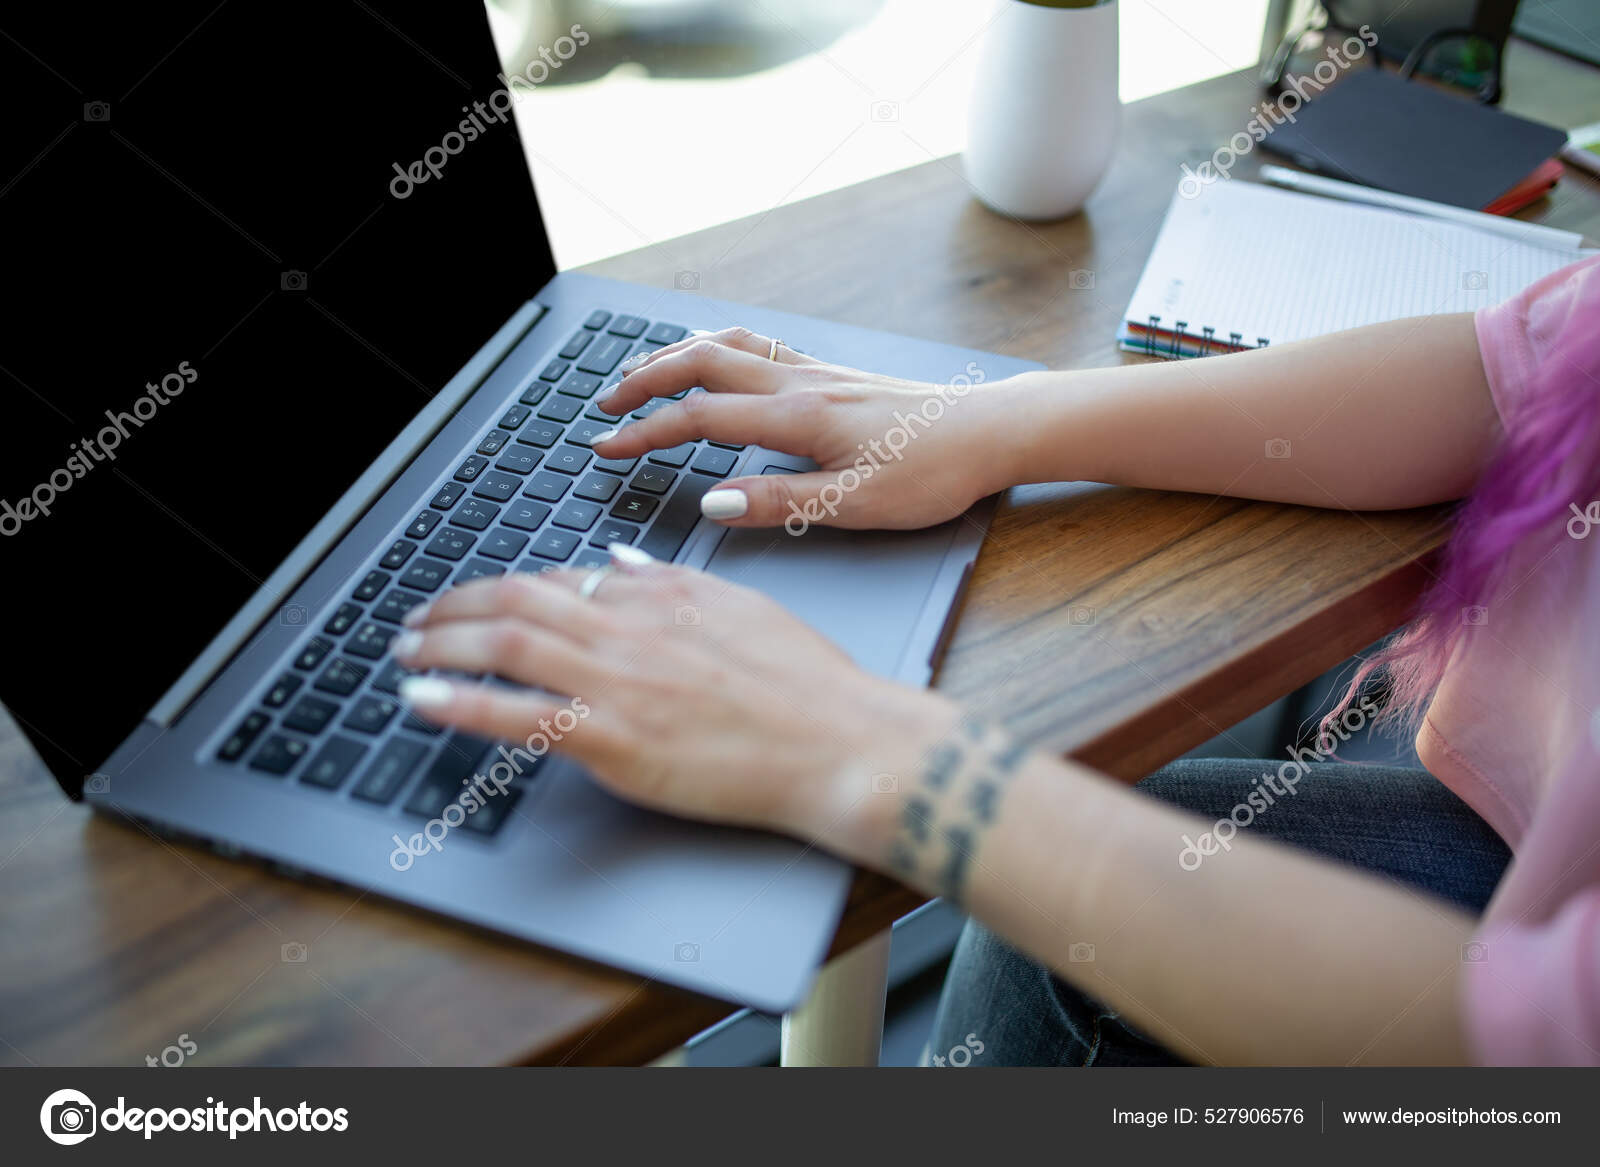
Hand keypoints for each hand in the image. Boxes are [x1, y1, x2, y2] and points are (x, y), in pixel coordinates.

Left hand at [390, 550, 957, 844]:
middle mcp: (630, 628)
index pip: (559, 579)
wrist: (842, 740)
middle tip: (416, 623)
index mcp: (660, 594)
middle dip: (453, 607)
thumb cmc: (807, 685)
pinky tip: (423, 701)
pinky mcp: (616, 739)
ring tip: (405, 653)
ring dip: (442, 644)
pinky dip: (462, 703)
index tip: (475, 602)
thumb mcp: (739, 606)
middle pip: (517, 600)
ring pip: (507, 643)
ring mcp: (619, 682)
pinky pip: (520, 714)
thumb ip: (670, 581)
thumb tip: (618, 559)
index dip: (502, 588)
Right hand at [589, 326, 1022, 531]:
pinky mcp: (834, 374)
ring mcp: (817, 372)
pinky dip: (716, 346)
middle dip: (643, 380)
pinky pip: (758, 345)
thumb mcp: (858, 505)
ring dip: (676, 355)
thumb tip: (714, 503)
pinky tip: (714, 357)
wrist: (993, 431)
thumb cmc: (935, 471)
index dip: (646, 433)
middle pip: (701, 363)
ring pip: (728, 344)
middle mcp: (801, 382)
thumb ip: (781, 503)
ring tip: (640, 373)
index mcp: (799, 418)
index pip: (700, 419)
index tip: (605, 448)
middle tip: (603, 404)